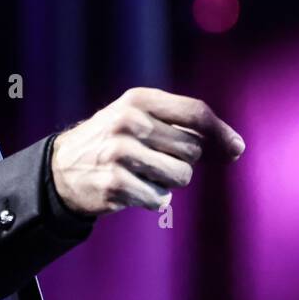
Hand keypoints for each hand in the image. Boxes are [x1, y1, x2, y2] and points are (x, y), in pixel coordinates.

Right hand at [50, 87, 245, 215]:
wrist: (62, 168)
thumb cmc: (115, 140)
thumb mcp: (141, 117)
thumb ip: (185, 126)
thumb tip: (236, 147)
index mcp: (139, 99)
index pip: (195, 112)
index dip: (221, 132)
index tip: (236, 149)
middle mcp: (129, 121)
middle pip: (192, 149)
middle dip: (183, 161)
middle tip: (156, 160)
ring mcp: (120, 152)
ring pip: (181, 177)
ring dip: (169, 183)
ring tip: (144, 175)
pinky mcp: (114, 183)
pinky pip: (160, 199)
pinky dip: (152, 199)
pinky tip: (132, 189)